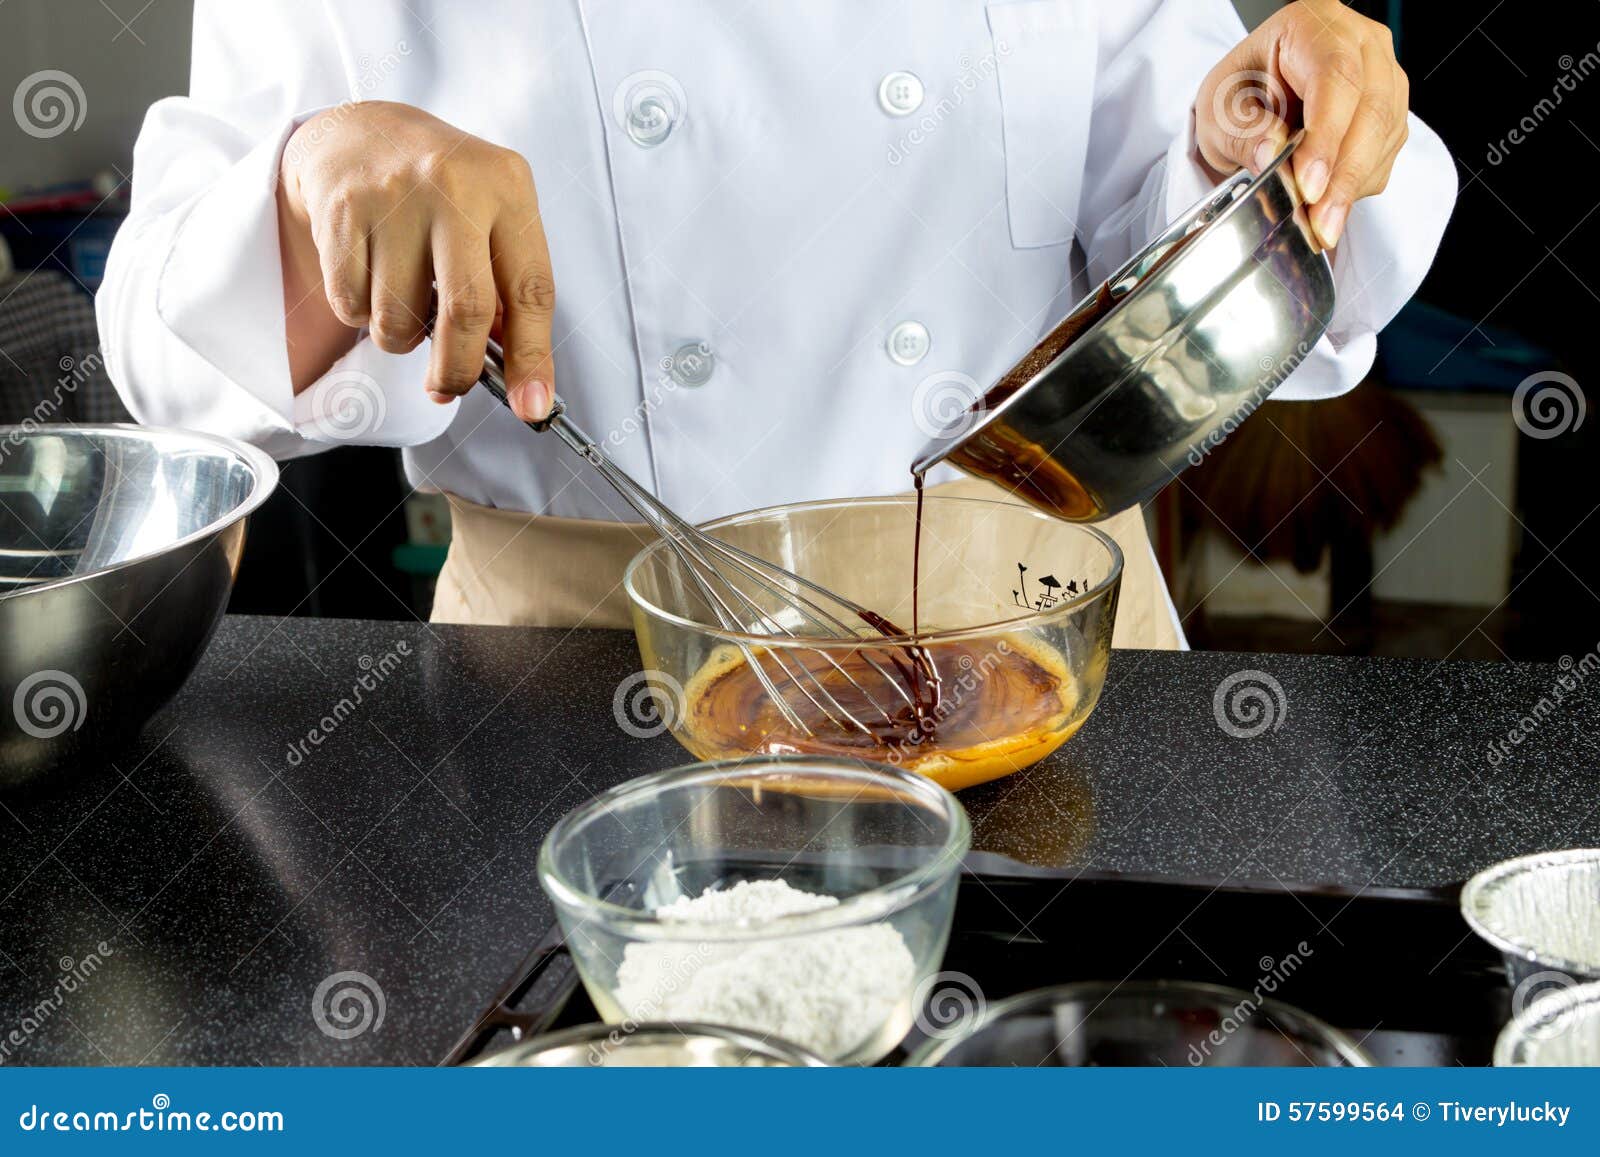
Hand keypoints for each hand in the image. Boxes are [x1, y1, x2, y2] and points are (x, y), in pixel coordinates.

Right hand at [277, 100, 554, 420]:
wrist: (360, 135)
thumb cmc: (442, 193)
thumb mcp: (492, 218)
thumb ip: (506, 288)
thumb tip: (514, 377)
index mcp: (507, 187)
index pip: (531, 289)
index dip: (534, 357)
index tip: (533, 407)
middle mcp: (454, 186)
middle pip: (466, 310)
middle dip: (457, 369)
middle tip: (448, 386)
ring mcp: (394, 195)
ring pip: (400, 319)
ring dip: (401, 337)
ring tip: (404, 300)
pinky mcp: (341, 211)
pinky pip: (352, 306)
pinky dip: (360, 313)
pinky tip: (369, 274)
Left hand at [1193, 0, 1408, 247]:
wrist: (1253, 97)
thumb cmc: (1237, 93)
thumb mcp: (1221, 111)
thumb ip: (1245, 132)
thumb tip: (1272, 157)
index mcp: (1313, 27)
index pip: (1334, 78)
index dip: (1326, 136)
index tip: (1309, 185)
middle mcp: (1360, 45)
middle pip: (1371, 109)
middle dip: (1344, 175)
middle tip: (1319, 223)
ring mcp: (1383, 77)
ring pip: (1385, 135)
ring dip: (1352, 187)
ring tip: (1319, 225)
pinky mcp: (1389, 113)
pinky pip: (1386, 155)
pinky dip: (1358, 187)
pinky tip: (1328, 204)